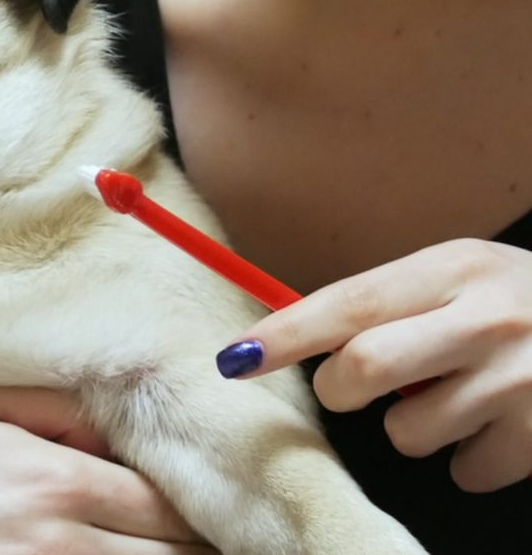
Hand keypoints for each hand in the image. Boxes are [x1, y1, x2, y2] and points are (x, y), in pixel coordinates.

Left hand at [215, 239, 531, 491]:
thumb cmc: (512, 299)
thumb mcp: (457, 275)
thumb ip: (389, 302)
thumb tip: (298, 336)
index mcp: (450, 268)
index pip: (348, 303)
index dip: (286, 334)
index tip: (236, 359)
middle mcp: (484, 318)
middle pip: (364, 368)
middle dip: (341, 387)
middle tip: (353, 385)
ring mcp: (518, 381)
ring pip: (408, 431)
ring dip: (410, 426)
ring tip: (451, 396)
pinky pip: (464, 471)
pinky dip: (466, 456)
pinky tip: (493, 424)